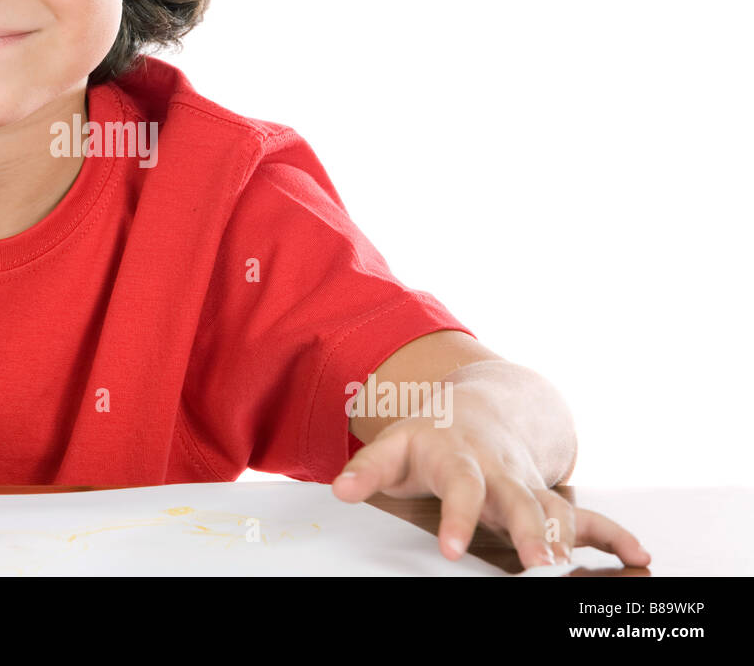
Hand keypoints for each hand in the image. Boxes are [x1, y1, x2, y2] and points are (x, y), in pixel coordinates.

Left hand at [331, 387, 650, 570]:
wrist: (482, 405)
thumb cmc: (432, 433)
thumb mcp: (395, 443)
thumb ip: (368, 469)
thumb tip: (339, 490)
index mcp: (460, 457)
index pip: (460, 487)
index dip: (455, 517)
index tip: (449, 548)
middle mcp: (500, 471)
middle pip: (518, 499)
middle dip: (527, 531)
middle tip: (535, 566)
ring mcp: (527, 483)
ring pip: (553, 510)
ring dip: (566, 538)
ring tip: (569, 571)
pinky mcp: (547, 495)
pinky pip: (586, 515)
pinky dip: (613, 534)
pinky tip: (637, 554)